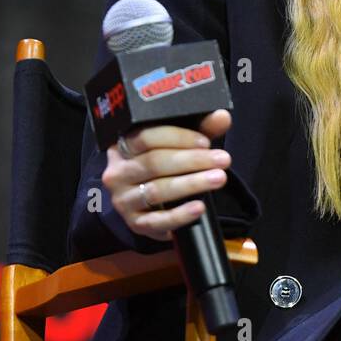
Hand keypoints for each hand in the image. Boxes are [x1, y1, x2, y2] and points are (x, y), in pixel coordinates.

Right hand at [101, 109, 232, 242]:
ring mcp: (123, 200)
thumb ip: (201, 129)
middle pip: (154, 163)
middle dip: (192, 161)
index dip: (178, 138)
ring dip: (191, 184)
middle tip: (222, 160)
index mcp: (124, 146)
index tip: (205, 142)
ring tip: (218, 179)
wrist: (152, 204)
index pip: (145, 137)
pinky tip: (199, 207)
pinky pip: (157, 221)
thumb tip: (221, 117)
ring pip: (157, 190)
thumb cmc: (166, 165)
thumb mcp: (181, 143)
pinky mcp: (135, 223)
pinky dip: (180, 215)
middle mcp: (118, 172)